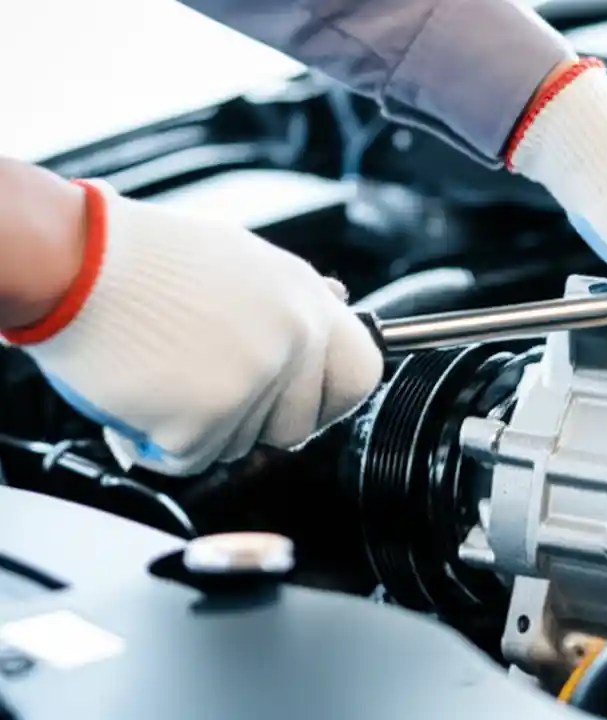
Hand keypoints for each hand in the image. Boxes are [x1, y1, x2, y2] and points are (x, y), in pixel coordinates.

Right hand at [0, 181, 382, 475]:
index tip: (302, 403)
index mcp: (306, 299)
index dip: (331, 399)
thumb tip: (338, 307)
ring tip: (167, 373)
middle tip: (205, 385)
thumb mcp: (243, 259)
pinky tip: (145, 396)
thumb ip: (293, 297)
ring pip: (244, 445)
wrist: (77, 262)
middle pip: (299, 425)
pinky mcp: (208, 416)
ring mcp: (255, 379)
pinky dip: (163, 443)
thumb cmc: (145, 260)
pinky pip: (194, 460)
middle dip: (254, 420)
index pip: (362, 374)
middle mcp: (293, 338)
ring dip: (204, 428)